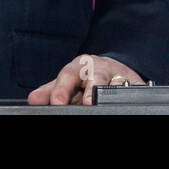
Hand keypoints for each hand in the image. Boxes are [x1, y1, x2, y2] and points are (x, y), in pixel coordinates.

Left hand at [27, 54, 144, 105]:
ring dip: (107, 91)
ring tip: (95, 102)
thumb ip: (51, 90)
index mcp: (79, 65)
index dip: (62, 89)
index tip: (57, 102)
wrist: (114, 68)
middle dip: (89, 89)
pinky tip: (123, 100)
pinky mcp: (134, 82)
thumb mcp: (68, 81)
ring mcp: (118, 74)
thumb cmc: (87, 76)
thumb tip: (33, 100)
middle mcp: (99, 67)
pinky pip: (132, 87)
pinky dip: (128, 92)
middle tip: (83, 103)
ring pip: (115, 80)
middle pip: (93, 75)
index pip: (69, 75)